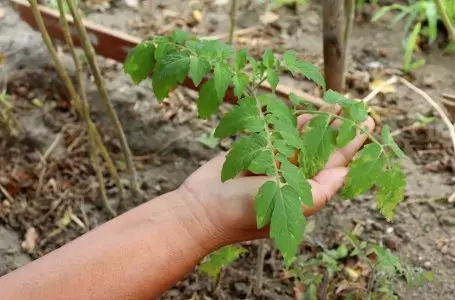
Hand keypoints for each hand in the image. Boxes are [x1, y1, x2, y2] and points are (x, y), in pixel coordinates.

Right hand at [178, 109, 374, 245]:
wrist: (199, 208)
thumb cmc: (241, 212)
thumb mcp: (285, 205)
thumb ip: (319, 191)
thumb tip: (345, 171)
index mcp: (304, 191)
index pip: (335, 164)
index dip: (352, 144)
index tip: (367, 124)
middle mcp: (292, 176)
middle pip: (320, 148)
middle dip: (336, 128)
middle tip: (354, 107)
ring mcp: (273, 163)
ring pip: (299, 138)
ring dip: (316, 121)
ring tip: (335, 104)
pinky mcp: (255, 152)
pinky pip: (276, 133)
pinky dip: (289, 121)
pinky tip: (304, 110)